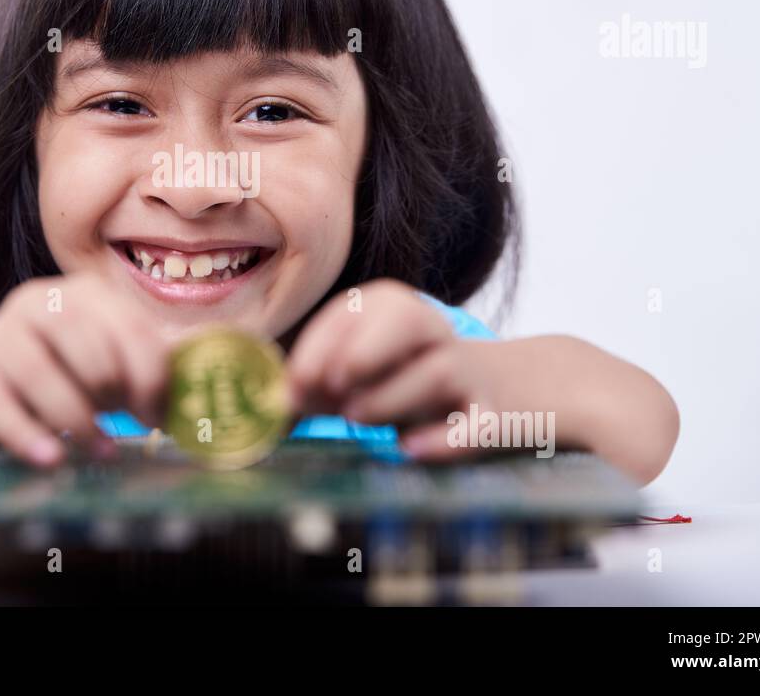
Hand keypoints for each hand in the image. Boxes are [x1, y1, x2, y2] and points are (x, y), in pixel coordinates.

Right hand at [0, 274, 171, 466]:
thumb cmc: (60, 367)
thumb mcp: (105, 355)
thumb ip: (153, 362)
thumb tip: (218, 371)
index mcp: (85, 293)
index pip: (127, 326)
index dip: (150, 374)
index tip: (157, 415)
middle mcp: (40, 302)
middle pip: (84, 341)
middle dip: (112, 390)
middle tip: (126, 429)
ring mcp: (0, 334)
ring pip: (40, 371)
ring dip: (77, 417)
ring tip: (101, 451)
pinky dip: (26, 434)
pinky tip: (52, 458)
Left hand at [287, 278, 507, 458]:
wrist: (490, 392)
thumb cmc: (401, 380)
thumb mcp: (356, 374)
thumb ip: (312, 385)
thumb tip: (267, 409)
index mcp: (394, 309)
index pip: (355, 311)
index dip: (319, 346)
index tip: (295, 382)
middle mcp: (435, 331)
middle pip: (408, 320)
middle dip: (365, 351)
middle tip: (333, 385)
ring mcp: (468, 372)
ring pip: (439, 370)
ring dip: (391, 397)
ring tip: (356, 418)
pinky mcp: (493, 416)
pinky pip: (477, 424)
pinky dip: (443, 440)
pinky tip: (409, 450)